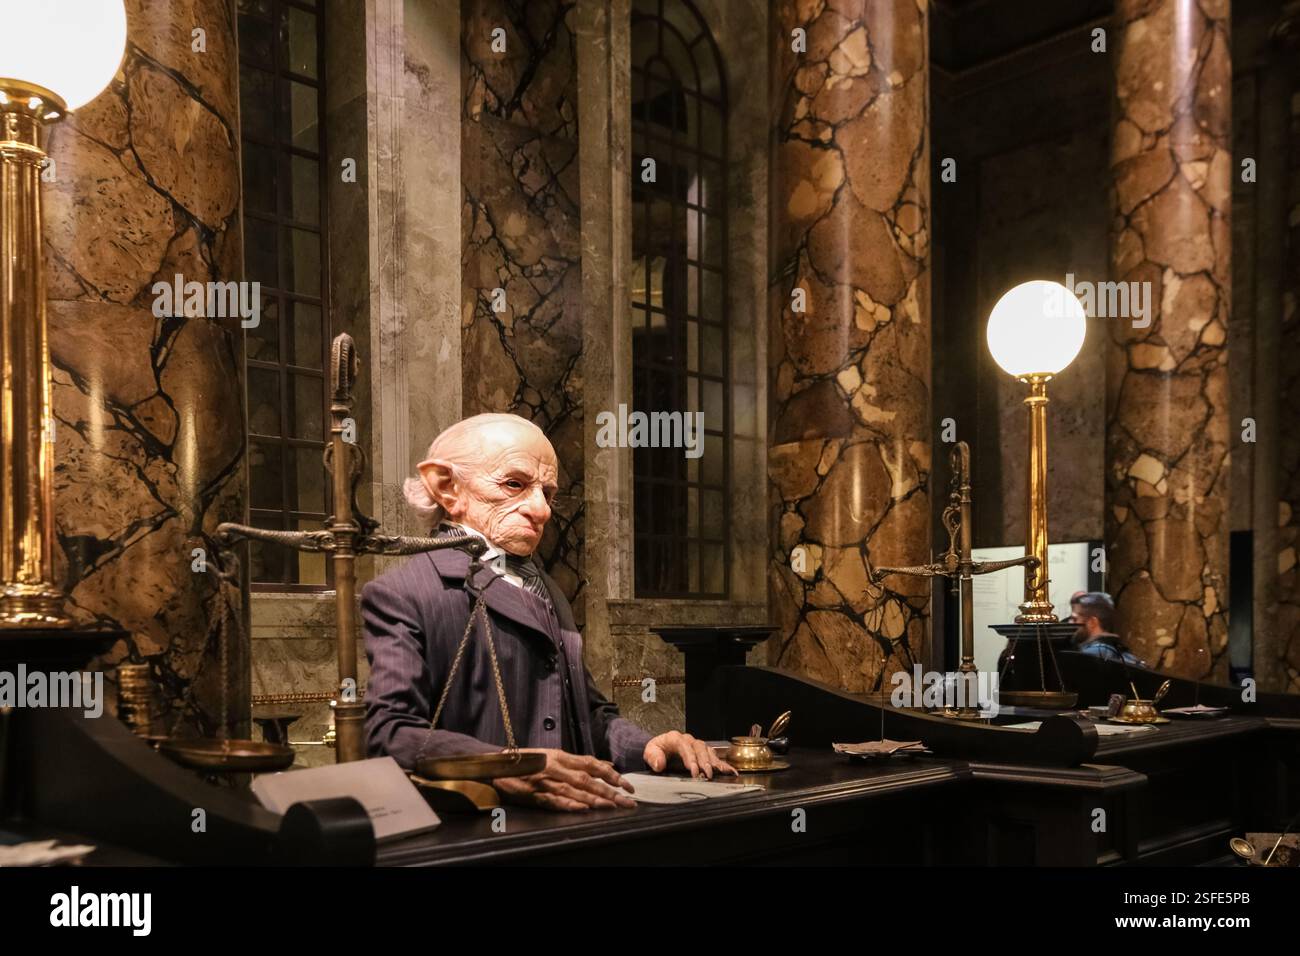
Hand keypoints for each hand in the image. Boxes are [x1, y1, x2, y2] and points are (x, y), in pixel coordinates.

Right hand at [492, 748, 636, 811]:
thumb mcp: (554, 756)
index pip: (592, 764)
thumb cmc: (527, 761)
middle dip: (610, 790)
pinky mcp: (535, 795)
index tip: (627, 784)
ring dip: (595, 799)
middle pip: (588, 779)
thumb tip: (607, 766)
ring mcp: (545, 782)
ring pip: (575, 790)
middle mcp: (556, 767)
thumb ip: (580, 762)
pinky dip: (570, 804)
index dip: (611, 774)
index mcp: (561, 756)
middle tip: (628, 800)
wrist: (496, 766)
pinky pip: (556, 801)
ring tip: (613, 806)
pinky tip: (583, 809)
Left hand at [643, 731, 736, 778]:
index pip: (685, 747)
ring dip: (715, 762)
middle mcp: (688, 740)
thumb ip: (653, 757)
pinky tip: (730, 771)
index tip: (694, 771)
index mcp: (674, 738)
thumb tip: (659, 763)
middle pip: (699, 748)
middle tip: (707, 774)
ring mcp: (696, 746)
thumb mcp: (649, 753)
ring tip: (721, 772)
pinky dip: (722, 763)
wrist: (659, 750)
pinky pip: (714, 756)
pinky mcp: (702, 752)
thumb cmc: (655, 751)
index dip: (690, 758)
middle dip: (704, 762)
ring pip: (708, 751)